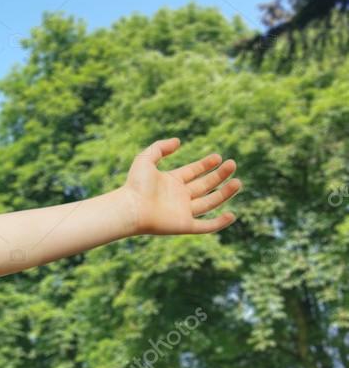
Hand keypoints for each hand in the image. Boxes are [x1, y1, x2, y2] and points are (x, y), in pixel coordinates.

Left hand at [119, 137, 241, 234]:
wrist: (130, 208)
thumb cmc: (135, 185)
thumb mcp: (145, 159)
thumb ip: (160, 147)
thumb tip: (178, 141)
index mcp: (171, 182)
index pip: (193, 172)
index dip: (206, 164)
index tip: (218, 157)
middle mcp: (178, 196)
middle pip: (204, 185)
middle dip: (219, 175)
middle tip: (232, 164)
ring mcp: (182, 211)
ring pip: (209, 203)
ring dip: (224, 193)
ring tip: (237, 182)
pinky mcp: (184, 225)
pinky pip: (205, 226)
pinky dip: (219, 223)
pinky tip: (231, 215)